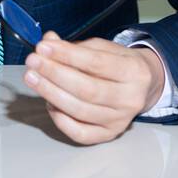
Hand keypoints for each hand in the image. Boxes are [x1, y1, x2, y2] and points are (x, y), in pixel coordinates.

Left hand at [23, 31, 165, 144]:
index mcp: (134, 71)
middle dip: (54, 74)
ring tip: (32, 78)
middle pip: (87, 89)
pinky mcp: (109, 135)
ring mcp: (120, 120)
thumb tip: (48, 42)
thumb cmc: (119, 64)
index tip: (43, 47)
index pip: (97, 63)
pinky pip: (80, 133)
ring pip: (80, 110)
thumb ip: (75, 47)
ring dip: (51, 93)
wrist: (144, 87)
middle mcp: (131, 99)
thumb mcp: (103, 48)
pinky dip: (60, 119)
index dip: (67, 55)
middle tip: (33, 62)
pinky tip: (49, 102)